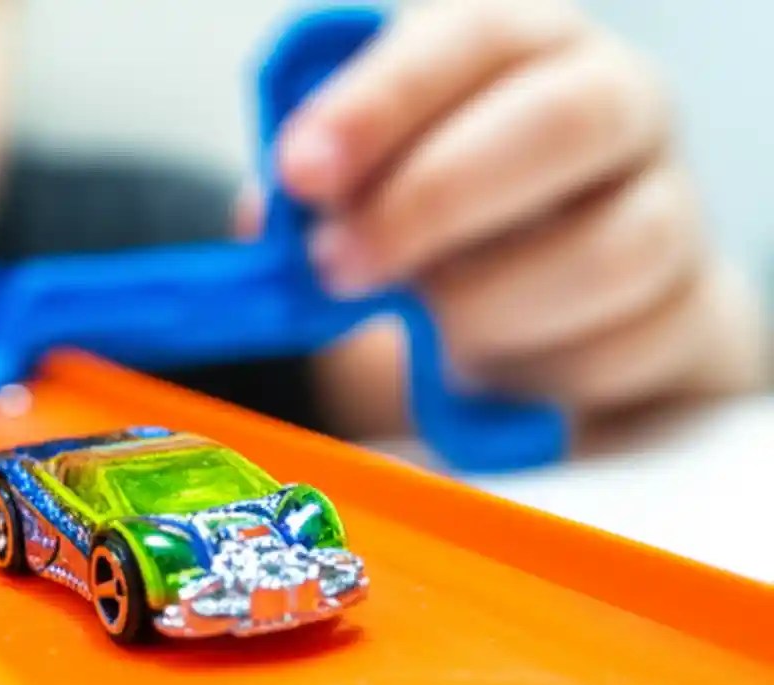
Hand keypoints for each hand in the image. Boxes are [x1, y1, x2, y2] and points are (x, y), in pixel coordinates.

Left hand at [278, 0, 766, 434]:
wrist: (559, 309)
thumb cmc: (452, 225)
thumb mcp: (377, 187)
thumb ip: (326, 191)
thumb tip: (272, 222)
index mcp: (524, 48)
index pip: (470, 37)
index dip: (382, 102)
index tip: (302, 173)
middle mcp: (614, 107)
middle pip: (561, 123)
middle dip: (434, 200)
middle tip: (338, 266)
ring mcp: (668, 207)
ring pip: (611, 248)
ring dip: (486, 302)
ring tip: (420, 328)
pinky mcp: (687, 310)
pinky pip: (622, 347)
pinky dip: (535, 372)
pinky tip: (485, 369)